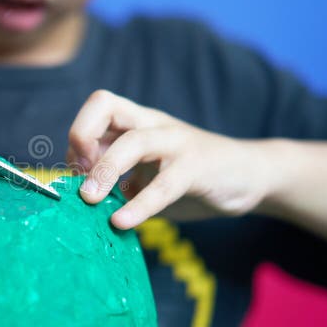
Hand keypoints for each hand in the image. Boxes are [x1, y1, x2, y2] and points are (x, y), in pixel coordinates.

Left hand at [67, 90, 270, 228]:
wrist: (250, 176)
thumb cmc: (189, 178)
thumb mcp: (145, 174)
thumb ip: (115, 179)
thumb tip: (76, 200)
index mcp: (137, 122)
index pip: (98, 106)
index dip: (79, 132)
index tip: (76, 169)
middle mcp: (152, 124)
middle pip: (105, 104)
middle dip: (80, 135)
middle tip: (78, 174)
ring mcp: (176, 142)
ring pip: (132, 142)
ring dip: (104, 171)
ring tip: (90, 200)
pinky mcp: (197, 168)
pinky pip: (163, 185)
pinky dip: (140, 206)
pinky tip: (122, 222)